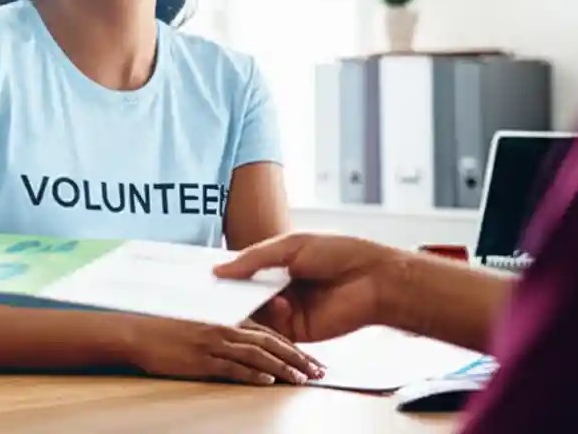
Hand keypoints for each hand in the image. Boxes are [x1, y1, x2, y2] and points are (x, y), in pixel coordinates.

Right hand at [127, 316, 324, 385]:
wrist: (136, 332)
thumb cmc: (164, 329)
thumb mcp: (198, 325)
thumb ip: (220, 331)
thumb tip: (240, 343)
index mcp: (225, 320)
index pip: (267, 332)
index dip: (291, 345)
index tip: (309, 358)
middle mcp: (224, 330)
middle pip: (270, 343)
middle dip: (297, 358)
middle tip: (319, 371)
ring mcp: (213, 344)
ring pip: (257, 356)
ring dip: (283, 367)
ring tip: (302, 379)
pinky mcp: (201, 359)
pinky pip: (232, 367)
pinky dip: (252, 374)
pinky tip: (268, 381)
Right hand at [215, 233, 406, 343]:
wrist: (373, 280)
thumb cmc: (339, 254)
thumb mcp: (290, 246)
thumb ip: (254, 258)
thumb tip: (220, 269)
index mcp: (281, 265)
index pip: (247, 273)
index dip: (228, 275)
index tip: (204, 278)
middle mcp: (283, 289)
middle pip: (248, 295)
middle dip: (230, 296)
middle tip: (205, 297)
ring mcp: (290, 312)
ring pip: (256, 315)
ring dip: (245, 310)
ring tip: (227, 305)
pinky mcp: (298, 332)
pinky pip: (272, 332)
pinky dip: (264, 324)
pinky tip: (265, 310)